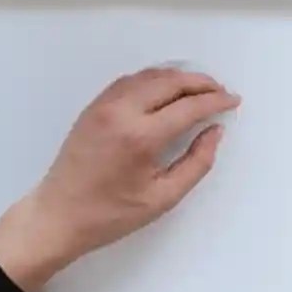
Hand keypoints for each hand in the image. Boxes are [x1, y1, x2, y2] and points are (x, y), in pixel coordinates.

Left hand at [0, 68, 240, 291]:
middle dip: (201, 82)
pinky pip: (130, 80)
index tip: (233, 101)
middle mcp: (122, 112)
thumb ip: (196, 163)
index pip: (189, 106)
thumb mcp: (163, 198)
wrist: (57, 216)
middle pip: (171, 81)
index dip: (216, 101)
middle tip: (220, 91)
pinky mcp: (93, 106)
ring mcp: (104, 105)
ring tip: (199, 89)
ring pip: (150, 75)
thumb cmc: (111, 214)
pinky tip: (166, 89)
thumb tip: (214, 132)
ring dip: (178, 77)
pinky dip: (154, 79)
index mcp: (140, 137)